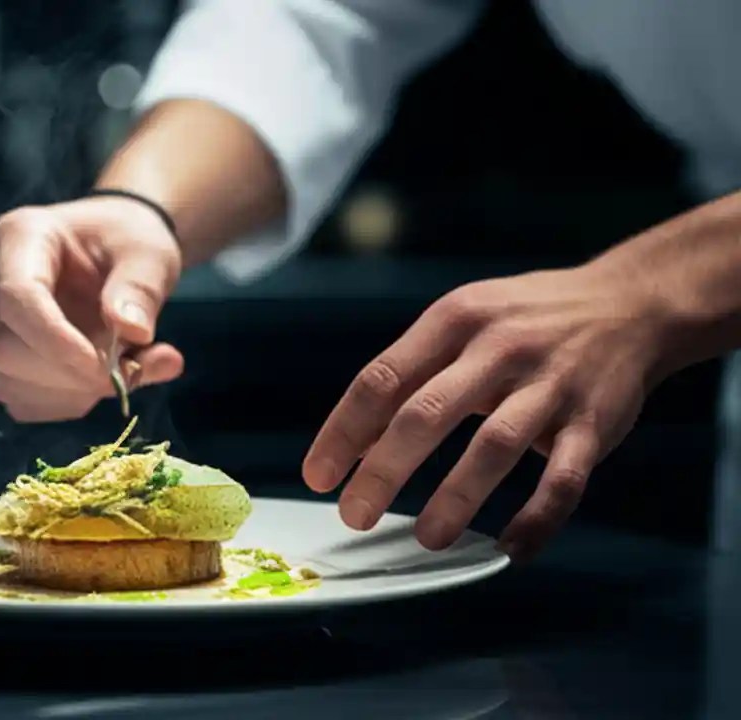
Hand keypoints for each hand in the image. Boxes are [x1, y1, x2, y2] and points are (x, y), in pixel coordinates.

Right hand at [0, 197, 184, 421]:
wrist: (116, 253)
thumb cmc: (127, 244)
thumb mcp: (149, 254)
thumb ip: (142, 289)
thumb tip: (133, 332)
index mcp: (20, 236)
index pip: (17, 298)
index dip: (57, 342)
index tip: (107, 368)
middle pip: (4, 348)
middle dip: (69, 374)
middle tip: (133, 371)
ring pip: (7, 381)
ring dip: (72, 393)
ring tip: (128, 372)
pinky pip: (19, 399)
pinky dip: (65, 404)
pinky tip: (98, 383)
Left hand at [302, 262, 673, 561]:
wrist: (630, 304)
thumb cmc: (524, 321)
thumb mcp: (463, 323)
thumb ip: (412, 375)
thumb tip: (356, 444)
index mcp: (454, 320)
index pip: (383, 378)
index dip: (344, 432)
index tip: (318, 476)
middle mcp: (499, 348)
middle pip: (427, 413)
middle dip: (383, 470)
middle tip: (354, 515)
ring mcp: (549, 385)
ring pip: (493, 445)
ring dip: (455, 497)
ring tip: (426, 537)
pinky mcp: (594, 422)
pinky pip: (563, 479)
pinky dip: (536, 518)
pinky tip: (509, 547)